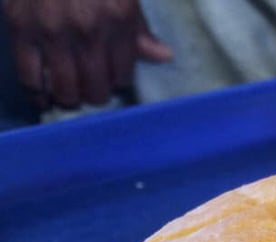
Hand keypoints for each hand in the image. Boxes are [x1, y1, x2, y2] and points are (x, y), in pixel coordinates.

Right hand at [3, 0, 171, 109]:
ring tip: (68, 91)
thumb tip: (163, 56)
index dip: (117, 81)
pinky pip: (30, 77)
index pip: (123, 77)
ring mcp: (52, 31)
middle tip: (89, 86)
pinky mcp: (20, 28)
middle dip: (94, 94)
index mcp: (117, 19)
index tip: (109, 76)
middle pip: (96, 91)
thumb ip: (138, 25)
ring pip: (65, 91)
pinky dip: (36, 93)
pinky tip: (42, 94)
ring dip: (68, 97)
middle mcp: (88, 30)